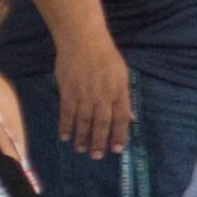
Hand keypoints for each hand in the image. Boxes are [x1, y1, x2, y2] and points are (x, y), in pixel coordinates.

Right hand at [54, 32, 134, 157]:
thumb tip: (131, 118)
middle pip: (102, 124)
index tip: (117, 149)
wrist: (83, 40)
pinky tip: (65, 137)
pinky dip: (66, 126)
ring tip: (81, 150)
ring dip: (82, 138)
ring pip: (84, 122)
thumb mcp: (122, 75)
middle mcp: (102, 96)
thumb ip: (124, 98)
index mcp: (119, 91)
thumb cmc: (106, 56)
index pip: (121, 119)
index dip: (119, 135)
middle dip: (100, 142)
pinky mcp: (68, 92)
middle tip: (97, 156)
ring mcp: (84, 95)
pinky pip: (67, 113)